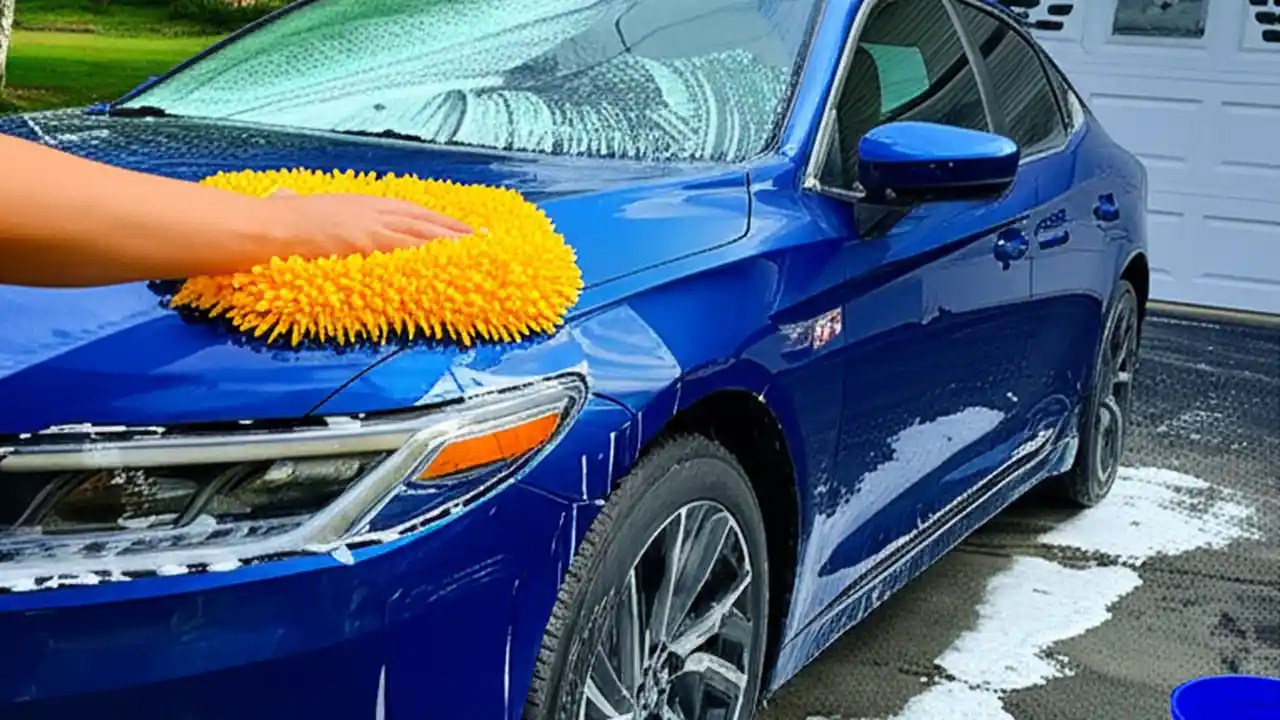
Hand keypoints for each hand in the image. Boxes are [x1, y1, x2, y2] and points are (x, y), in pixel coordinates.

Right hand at [264, 189, 472, 258]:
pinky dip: (437, 253)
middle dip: (455, 230)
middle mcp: (370, 210)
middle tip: (483, 239)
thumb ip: (292, 202)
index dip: (433, 219)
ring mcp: (373, 226)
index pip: (406, 210)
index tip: (455, 227)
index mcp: (356, 202)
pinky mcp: (371, 244)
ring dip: (455, 241)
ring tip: (481, 250)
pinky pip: (413, 250)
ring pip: (425, 233)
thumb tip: (282, 197)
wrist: (262, 229)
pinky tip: (456, 260)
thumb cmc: (270, 220)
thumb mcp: (288, 204)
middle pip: (424, 219)